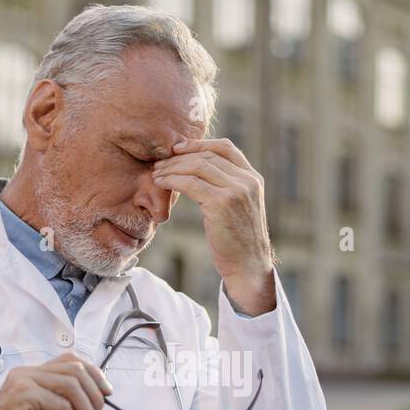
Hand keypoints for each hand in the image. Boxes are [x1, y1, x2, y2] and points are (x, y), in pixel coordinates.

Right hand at [0, 353, 112, 409]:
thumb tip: (100, 400)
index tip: (108, 394)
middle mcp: (27, 373)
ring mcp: (23, 381)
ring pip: (71, 386)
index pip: (71, 361)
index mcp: (35, 374)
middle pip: (75, 370)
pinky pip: (61, 406)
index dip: (94, 374)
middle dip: (95, 397)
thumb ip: (70, 404)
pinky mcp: (22, 396)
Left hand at [152, 138, 275, 315]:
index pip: (225, 148)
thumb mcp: (238, 207)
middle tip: (159, 163)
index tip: (177, 148)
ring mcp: (236, 191)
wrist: (248, 266)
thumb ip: (227, 187)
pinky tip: (161, 184)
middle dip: (180, 157)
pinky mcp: (222, 203)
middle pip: (208, 155)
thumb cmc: (238, 240)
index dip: (199, 144)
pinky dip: (173, 180)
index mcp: (253, 178)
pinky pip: (191, 184)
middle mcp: (247, 180)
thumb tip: (200, 173)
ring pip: (198, 166)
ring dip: (173, 167)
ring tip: (156, 174)